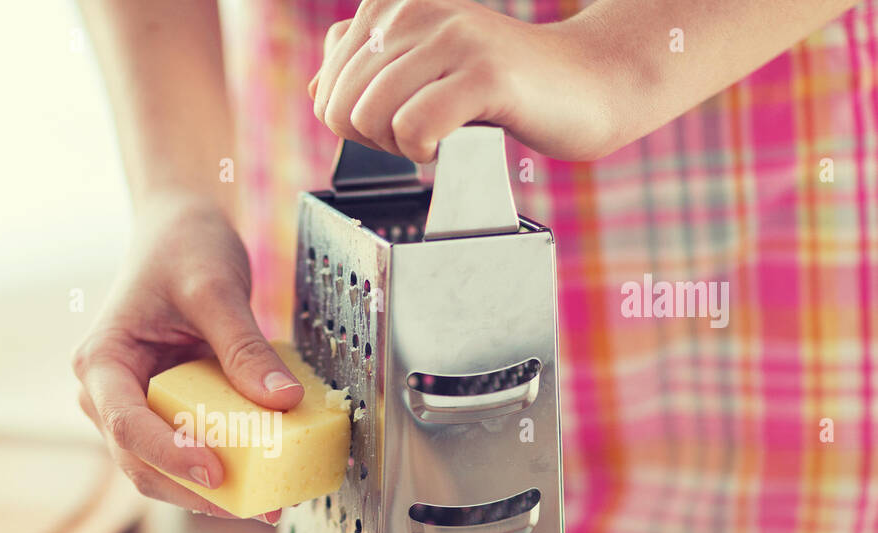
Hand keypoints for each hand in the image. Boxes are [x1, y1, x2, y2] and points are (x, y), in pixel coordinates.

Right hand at [72, 193, 302, 521]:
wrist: (180, 232)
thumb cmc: (183, 249)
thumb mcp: (216, 289)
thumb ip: (244, 347)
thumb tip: (283, 402)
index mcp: (102, 363)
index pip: (127, 425)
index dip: (169, 455)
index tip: (216, 472)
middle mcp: (108, 395)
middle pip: (143, 463)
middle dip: (198, 492)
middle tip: (261, 506)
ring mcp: (135, 409)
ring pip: (165, 470)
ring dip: (214, 492)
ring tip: (272, 503)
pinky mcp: (167, 414)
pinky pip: (191, 451)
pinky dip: (227, 468)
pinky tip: (268, 478)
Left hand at [309, 0, 615, 162]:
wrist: (584, 85)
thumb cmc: (499, 84)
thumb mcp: (421, 67)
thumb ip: (365, 68)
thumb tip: (315, 88)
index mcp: (391, 5)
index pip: (326, 89)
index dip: (357, 124)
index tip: (405, 116)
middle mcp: (415, 9)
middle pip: (341, 108)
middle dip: (375, 140)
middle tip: (425, 132)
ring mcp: (451, 38)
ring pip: (371, 118)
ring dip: (401, 148)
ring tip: (442, 134)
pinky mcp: (484, 73)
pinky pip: (414, 128)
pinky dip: (425, 151)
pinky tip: (453, 141)